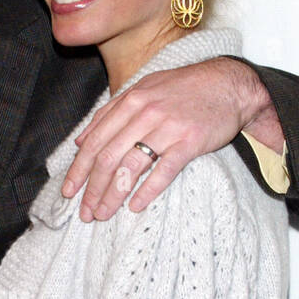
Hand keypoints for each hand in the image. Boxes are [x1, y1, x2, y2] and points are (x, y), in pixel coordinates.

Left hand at [63, 57, 282, 219]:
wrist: (229, 84)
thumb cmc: (184, 90)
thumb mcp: (144, 90)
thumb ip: (110, 113)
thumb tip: (81, 140)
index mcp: (130, 101)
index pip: (95, 141)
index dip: (79, 169)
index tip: (68, 192)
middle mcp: (145, 113)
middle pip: (109, 157)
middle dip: (92, 188)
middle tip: (85, 212)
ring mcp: (168, 127)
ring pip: (131, 165)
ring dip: (113, 194)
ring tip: (103, 213)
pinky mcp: (190, 141)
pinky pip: (164, 170)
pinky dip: (147, 190)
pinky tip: (135, 206)